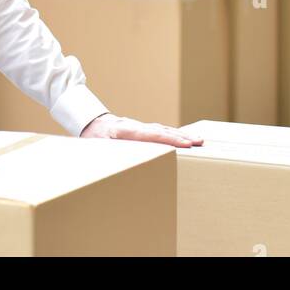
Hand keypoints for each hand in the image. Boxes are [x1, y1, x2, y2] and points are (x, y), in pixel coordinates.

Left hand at [80, 113, 203, 147]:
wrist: (90, 122)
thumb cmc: (92, 138)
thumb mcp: (95, 147)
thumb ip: (106, 154)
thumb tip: (114, 166)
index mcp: (124, 130)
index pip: (151, 134)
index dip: (169, 139)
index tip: (185, 143)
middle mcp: (135, 126)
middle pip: (161, 130)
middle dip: (181, 136)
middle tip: (199, 142)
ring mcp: (139, 126)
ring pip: (162, 129)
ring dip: (179, 135)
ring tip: (197, 140)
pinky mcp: (141, 129)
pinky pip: (159, 131)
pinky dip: (172, 134)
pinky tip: (183, 138)